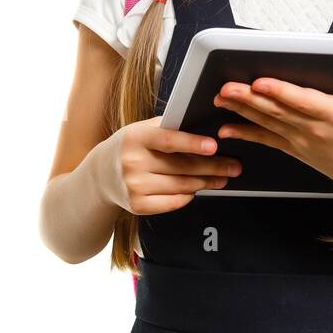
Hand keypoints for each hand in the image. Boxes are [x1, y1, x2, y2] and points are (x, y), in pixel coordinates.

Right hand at [106, 117, 242, 214]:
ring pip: (182, 186)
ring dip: (207, 182)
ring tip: (223, 178)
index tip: (214, 146)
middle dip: (214, 167)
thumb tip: (206, 128)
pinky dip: (188, 195)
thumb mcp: (143, 130)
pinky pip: (173, 202)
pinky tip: (197, 189)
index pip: (168, 140)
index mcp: (135, 137)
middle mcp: (132, 162)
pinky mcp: (137, 205)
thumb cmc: (130, 147)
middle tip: (234, 166)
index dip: (192, 143)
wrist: (99, 175)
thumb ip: (170, 128)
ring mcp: (133, 186)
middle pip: (182, 166)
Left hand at [213, 73, 332, 194]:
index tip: (261, 83)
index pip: (304, 102)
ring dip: (242, 110)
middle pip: (277, 111)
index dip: (281, 92)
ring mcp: (301, 140)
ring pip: (267, 122)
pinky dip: (245, 134)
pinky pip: (266, 140)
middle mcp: (313, 129)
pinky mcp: (294, 148)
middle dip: (250, 98)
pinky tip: (226, 130)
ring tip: (221, 99)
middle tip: (227, 87)